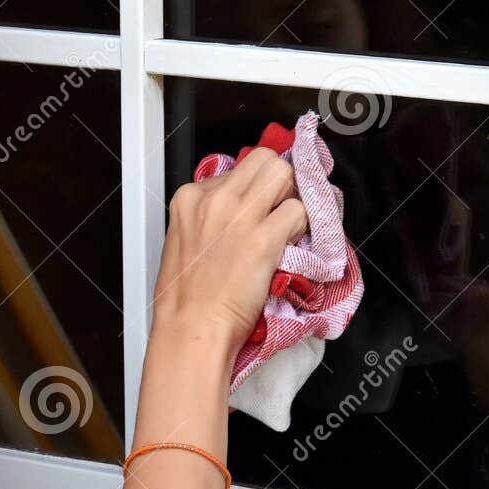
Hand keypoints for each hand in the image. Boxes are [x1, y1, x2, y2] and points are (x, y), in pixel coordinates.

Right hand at [151, 147, 308, 363]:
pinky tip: (291, 244)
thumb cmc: (186, 296)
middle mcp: (215, 199)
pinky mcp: (263, 238)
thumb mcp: (184, 240)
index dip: (256, 187)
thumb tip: (242, 205)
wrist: (192, 328)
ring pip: (286, 175)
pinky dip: (303, 226)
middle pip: (266, 161)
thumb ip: (210, 215)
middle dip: (279, 182)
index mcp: (190, 197)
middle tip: (280, 208)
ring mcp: (239, 216)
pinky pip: (299, 211)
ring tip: (287, 226)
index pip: (239, 168)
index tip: (261, 205)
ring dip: (294, 199)